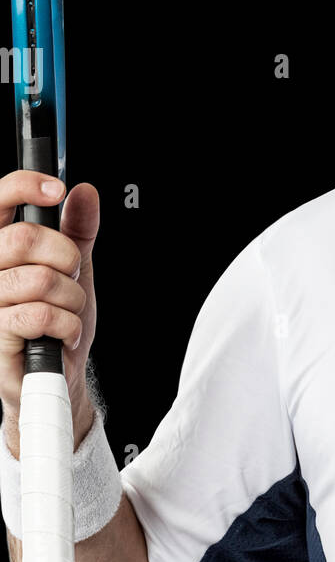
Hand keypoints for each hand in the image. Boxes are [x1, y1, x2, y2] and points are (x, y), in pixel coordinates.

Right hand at [0, 172, 98, 454]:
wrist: (55, 374)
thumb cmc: (56, 320)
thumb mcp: (74, 268)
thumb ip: (77, 229)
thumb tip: (84, 192)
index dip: (23, 187)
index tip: (56, 188)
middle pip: (25, 239)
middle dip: (66, 257)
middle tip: (72, 277)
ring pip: (40, 279)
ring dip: (72, 298)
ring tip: (69, 311)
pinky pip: (40, 314)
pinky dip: (67, 324)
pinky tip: (64, 331)